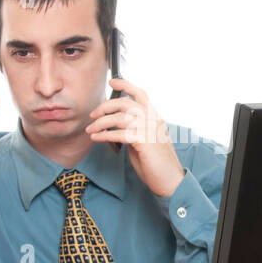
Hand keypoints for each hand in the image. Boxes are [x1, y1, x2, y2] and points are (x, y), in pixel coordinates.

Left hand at [86, 78, 184, 197]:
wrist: (170, 180)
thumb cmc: (157, 163)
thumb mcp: (145, 141)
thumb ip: (134, 130)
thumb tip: (116, 126)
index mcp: (155, 117)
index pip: (141, 94)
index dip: (126, 85)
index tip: (112, 82)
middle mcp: (153, 120)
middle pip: (125, 103)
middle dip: (105, 107)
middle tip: (93, 114)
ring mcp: (149, 129)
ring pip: (120, 118)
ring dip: (101, 123)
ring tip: (91, 130)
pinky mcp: (144, 141)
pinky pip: (119, 133)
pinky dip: (104, 135)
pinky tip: (96, 138)